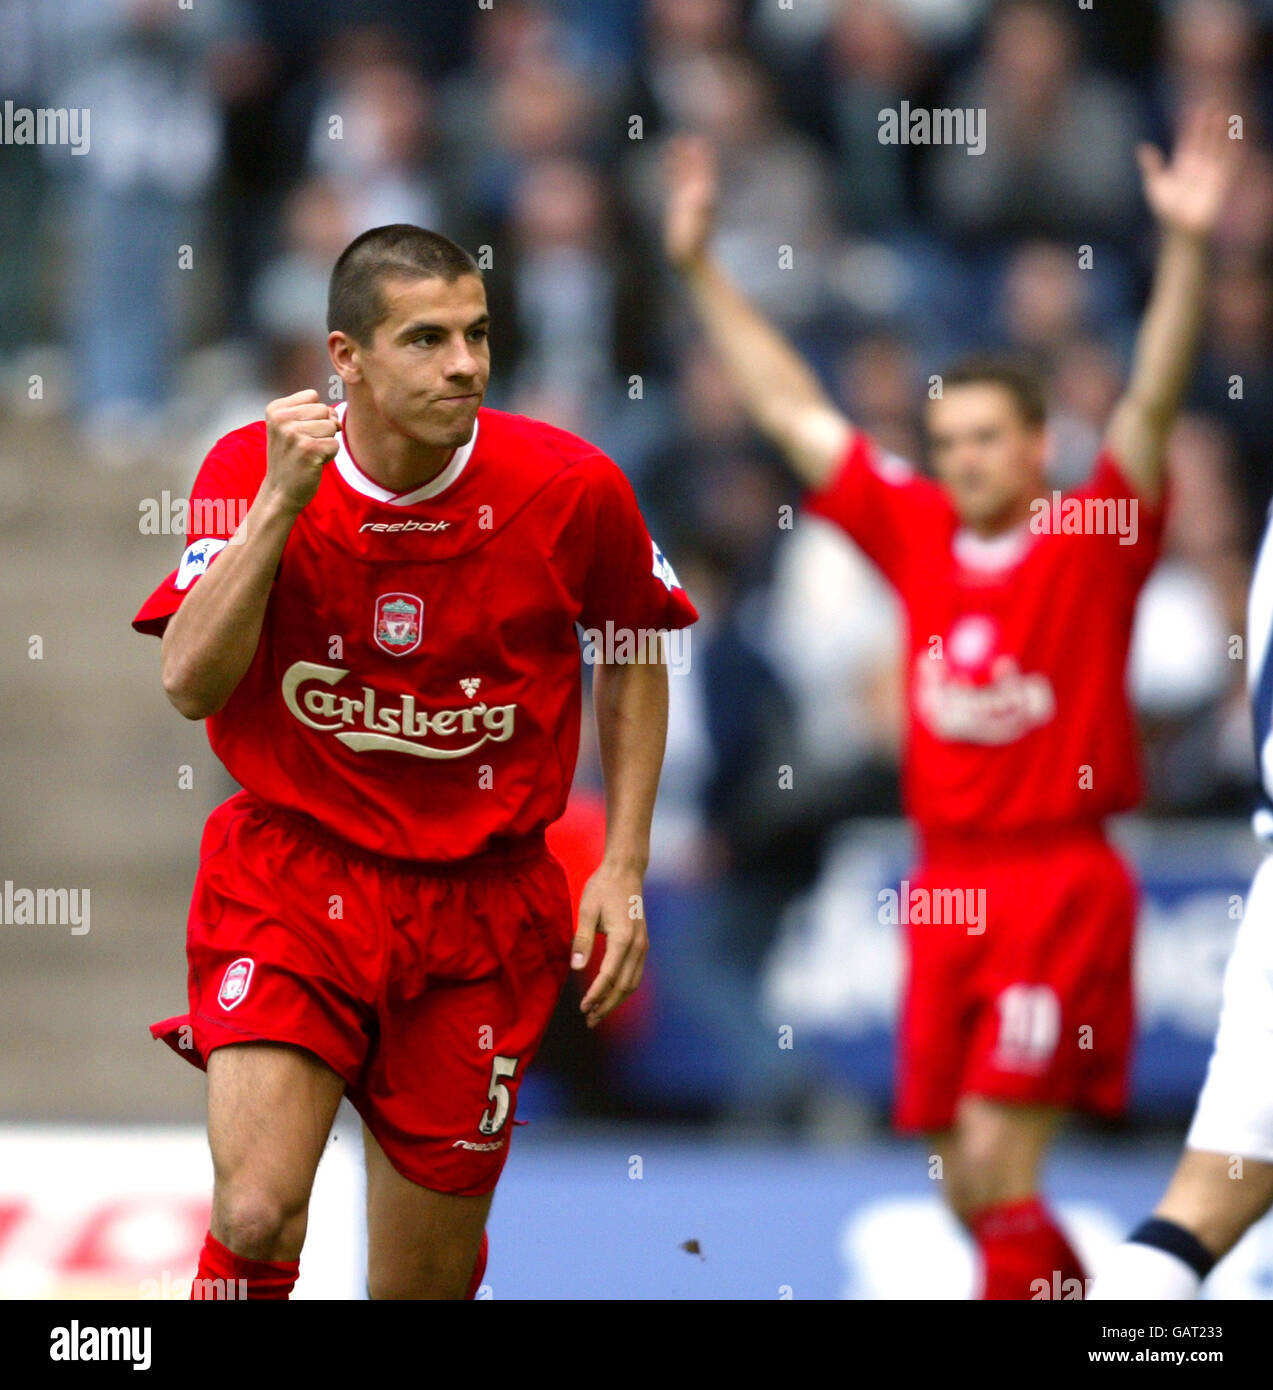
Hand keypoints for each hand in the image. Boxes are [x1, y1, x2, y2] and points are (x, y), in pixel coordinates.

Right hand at [264, 389, 339, 512]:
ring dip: (326, 442)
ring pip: (331, 426)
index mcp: (275, 409)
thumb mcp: (291, 428)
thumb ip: (312, 413)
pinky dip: (329, 455)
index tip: (301, 431)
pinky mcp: (308, 449)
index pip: (312, 395)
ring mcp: (294, 434)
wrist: (280, 490)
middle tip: (305, 445)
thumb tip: (335, 415)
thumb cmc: (290, 458)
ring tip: (309, 453)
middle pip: (324, 409)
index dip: (315, 414)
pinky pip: (335, 444)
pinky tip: (313, 462)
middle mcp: (282, 419)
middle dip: (322, 429)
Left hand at [572, 862, 648, 1028]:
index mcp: (624, 938)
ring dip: (616, 1000)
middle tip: (589, 1020)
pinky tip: (609, 994)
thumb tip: (575, 967)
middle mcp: (638, 945)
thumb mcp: (587, 910)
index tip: (583, 1008)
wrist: (625, 871)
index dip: (596, 994)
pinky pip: (635, 973)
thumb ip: (582, 940)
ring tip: (597, 1013)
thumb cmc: (603, 888)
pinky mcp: (642, 943)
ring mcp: (643, 945)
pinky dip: (623, 988)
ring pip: (633, 982)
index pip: (610, 975)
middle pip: (625, 985)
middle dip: (607, 1005)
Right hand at [663, 135, 718, 269]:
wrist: (689, 255)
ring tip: (673, 145)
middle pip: (694, 169)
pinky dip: (672, 173)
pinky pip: (674, 184)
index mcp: (703, 196)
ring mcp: (687, 199)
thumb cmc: (693, 241)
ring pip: (683, 174)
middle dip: (689, 154)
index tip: (698, 142)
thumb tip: (705, 194)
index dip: (702, 157)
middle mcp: (697, 195)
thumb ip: (702, 207)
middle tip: (683, 139)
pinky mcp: (678, 206)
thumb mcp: (698, 223)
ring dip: (679, 160)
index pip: (703, 172)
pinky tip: (667, 166)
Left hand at [1137, 103, 1243, 240]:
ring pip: (1217, 146)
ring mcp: (1211, 172)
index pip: (1188, 140)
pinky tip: (1235, 135)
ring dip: (1219, 131)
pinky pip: (1230, 162)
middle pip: (1204, 139)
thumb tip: (1142, 146)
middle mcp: (1198, 165)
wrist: (1181, 230)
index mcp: (1183, 165)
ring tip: (1221, 114)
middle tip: (1208, 104)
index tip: (1192, 108)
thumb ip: (1151, 165)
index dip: (1191, 125)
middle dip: (1206, 123)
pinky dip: (1233, 148)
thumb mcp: (1155, 185)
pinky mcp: (1222, 181)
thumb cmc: (1166, 212)